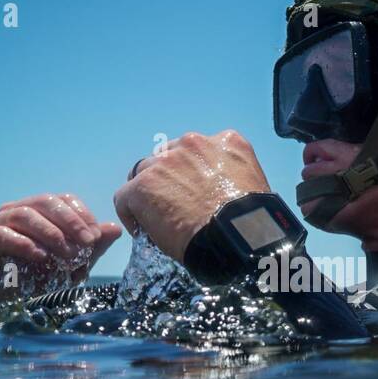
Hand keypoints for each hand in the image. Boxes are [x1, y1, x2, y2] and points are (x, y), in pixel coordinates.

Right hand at [0, 192, 120, 283]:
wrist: (8, 306)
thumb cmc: (41, 281)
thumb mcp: (73, 265)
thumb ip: (91, 247)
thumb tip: (115, 229)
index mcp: (37, 212)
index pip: (60, 199)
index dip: (80, 214)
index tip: (95, 236)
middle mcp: (15, 211)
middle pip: (43, 201)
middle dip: (69, 221)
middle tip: (87, 242)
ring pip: (23, 214)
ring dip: (49, 232)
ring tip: (66, 253)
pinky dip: (21, 242)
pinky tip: (40, 256)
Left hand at [113, 130, 270, 261]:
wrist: (236, 237)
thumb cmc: (250, 221)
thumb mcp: (252, 183)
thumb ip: (232, 176)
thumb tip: (218, 193)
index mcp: (225, 142)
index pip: (197, 150)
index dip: (191, 172)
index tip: (192, 190)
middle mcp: (194, 144)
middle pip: (168, 157)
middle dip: (168, 178)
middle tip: (172, 204)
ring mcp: (165, 162)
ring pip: (144, 173)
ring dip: (149, 192)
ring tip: (155, 218)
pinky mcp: (143, 185)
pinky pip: (125, 196)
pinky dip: (130, 213)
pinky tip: (142, 230)